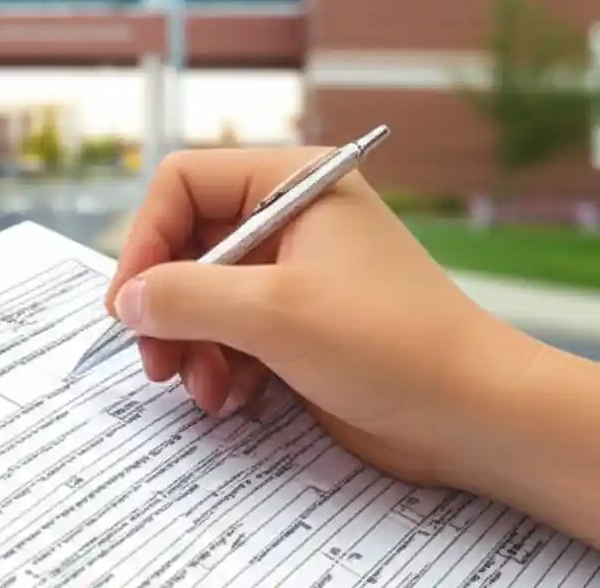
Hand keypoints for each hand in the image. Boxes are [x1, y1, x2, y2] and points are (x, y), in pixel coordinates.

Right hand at [106, 148, 533, 484]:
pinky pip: (232, 334)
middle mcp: (290, 220)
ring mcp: (295, 275)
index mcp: (293, 185)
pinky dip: (221, 367)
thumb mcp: (275, 314)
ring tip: (206, 391)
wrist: (473, 415)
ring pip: (204, 297)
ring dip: (192, 347)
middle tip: (157, 363)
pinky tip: (234, 399)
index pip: (185, 184)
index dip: (147, 239)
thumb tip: (126, 300)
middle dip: (169, 308)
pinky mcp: (300, 326)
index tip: (130, 303)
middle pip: (187, 245)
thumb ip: (188, 298)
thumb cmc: (392, 345)